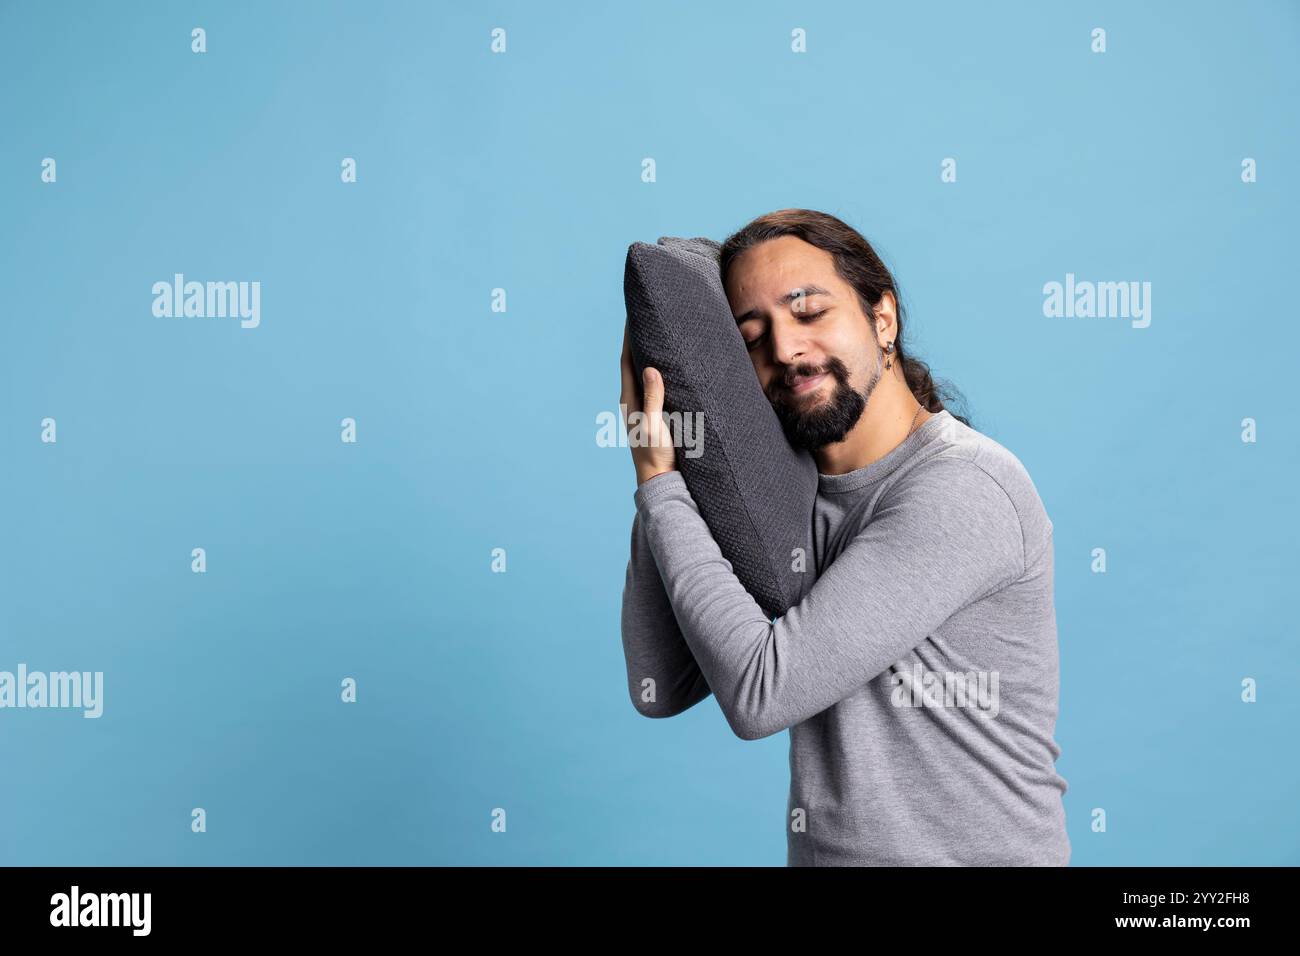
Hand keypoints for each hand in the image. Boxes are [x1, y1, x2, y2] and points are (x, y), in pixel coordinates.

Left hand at [620, 320, 677, 484]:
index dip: (629, 337)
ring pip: (645, 373)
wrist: (660, 480)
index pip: (627, 361)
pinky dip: (660, 370)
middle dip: (639, 340)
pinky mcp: (655, 414)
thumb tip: (650, 368)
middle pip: (635, 362)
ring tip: (659, 332)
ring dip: (650, 353)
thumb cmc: (655, 455)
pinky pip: (656, 385)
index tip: (632, 315)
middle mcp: (634, 400)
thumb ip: (652, 398)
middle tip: (647, 316)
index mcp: (629, 400)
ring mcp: (644, 407)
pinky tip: (670, 365)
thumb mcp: (653, 425)